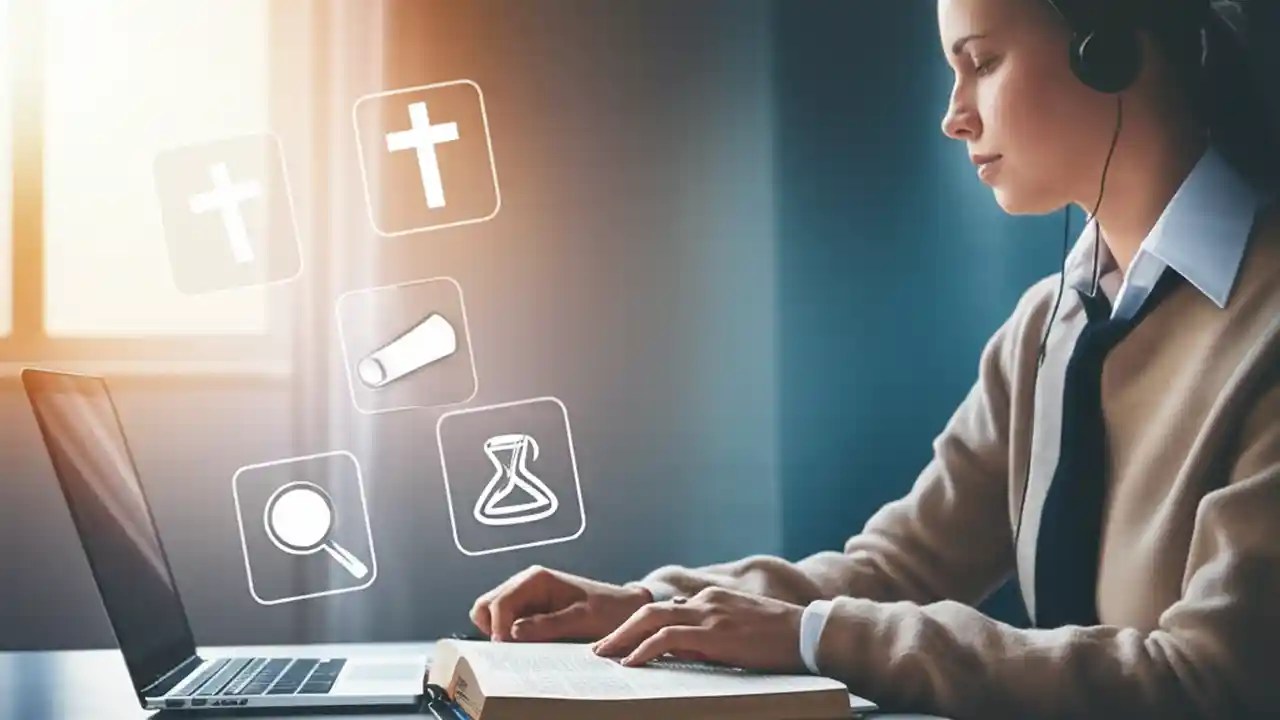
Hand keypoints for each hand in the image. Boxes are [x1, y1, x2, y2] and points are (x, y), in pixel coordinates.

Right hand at [470, 565, 654, 641]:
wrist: (625, 609)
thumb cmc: (608, 609)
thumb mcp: (581, 618)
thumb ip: (548, 624)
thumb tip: (514, 632)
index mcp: (536, 579)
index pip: (499, 602)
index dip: (498, 628)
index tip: (508, 647)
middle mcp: (525, 584)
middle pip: (485, 606)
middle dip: (492, 628)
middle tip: (512, 648)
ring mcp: (526, 598)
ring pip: (491, 615)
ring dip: (499, 633)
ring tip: (521, 647)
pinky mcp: (529, 612)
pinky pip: (506, 624)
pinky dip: (508, 636)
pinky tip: (528, 645)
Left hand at [591, 587, 806, 673]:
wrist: (809, 633)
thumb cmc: (781, 636)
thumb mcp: (740, 627)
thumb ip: (711, 630)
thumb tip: (681, 645)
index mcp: (712, 598)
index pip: (665, 609)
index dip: (639, 625)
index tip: (622, 639)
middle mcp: (705, 601)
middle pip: (649, 611)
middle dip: (621, 629)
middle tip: (600, 648)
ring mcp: (708, 614)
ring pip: (651, 621)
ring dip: (623, 639)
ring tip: (605, 656)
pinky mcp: (713, 632)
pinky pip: (667, 639)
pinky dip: (644, 649)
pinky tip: (631, 662)